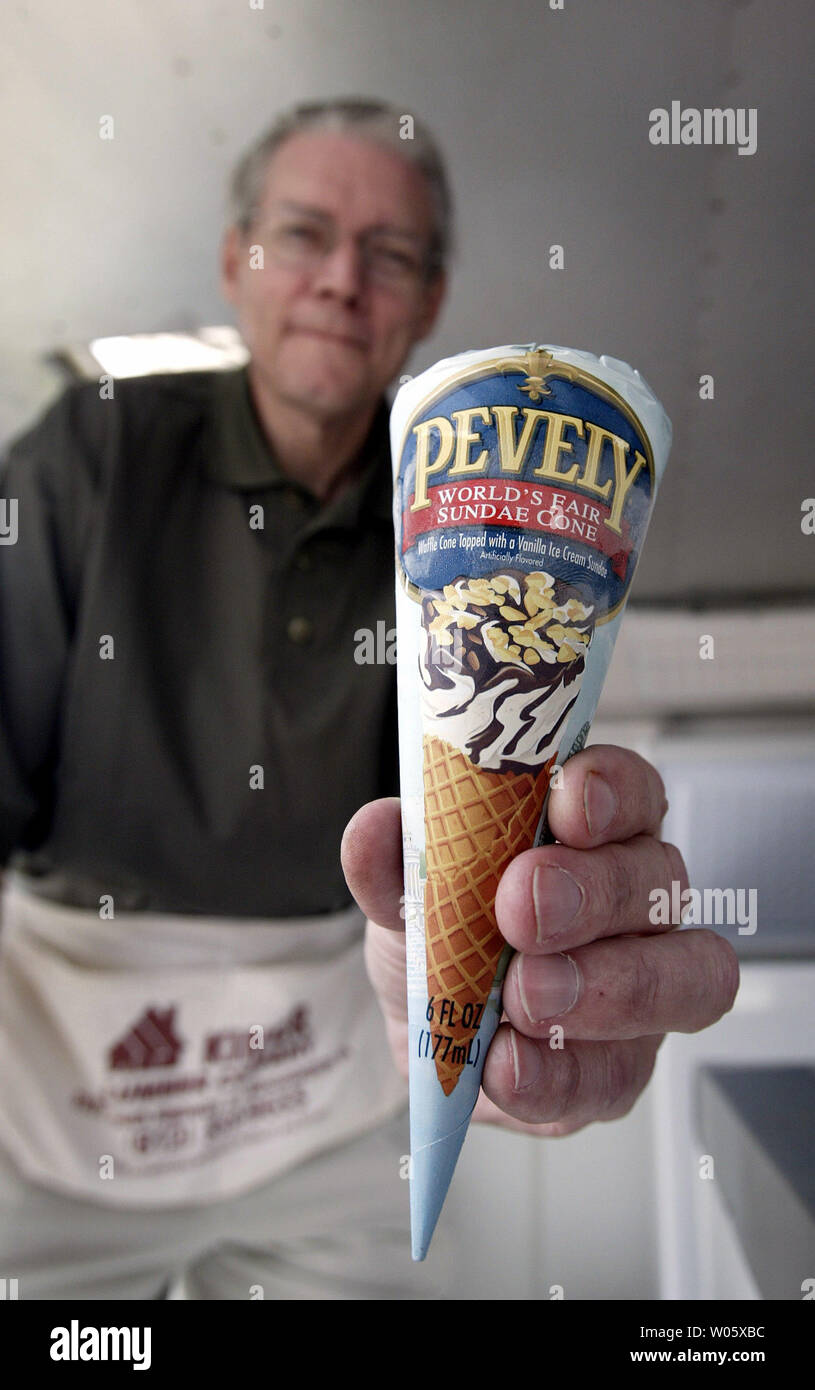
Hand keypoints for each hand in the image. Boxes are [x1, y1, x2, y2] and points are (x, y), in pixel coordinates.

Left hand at [340, 744, 738, 1136]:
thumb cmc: (445, 934)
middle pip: (656, 879)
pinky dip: (557, 1072)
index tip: (565, 804)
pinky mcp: (624, 1067)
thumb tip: (375, 829)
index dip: (610, 790)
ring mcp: (649, 985)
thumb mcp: (404, 891)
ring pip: (686, 977)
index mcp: (596, 832)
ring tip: (522, 998)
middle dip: (591, 892)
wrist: (427, 1032)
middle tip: (520, 912)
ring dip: (603, 988)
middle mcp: (639, 900)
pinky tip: (508, 1063)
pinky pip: (618, 1073)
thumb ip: (395, 860)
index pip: (632, 789)